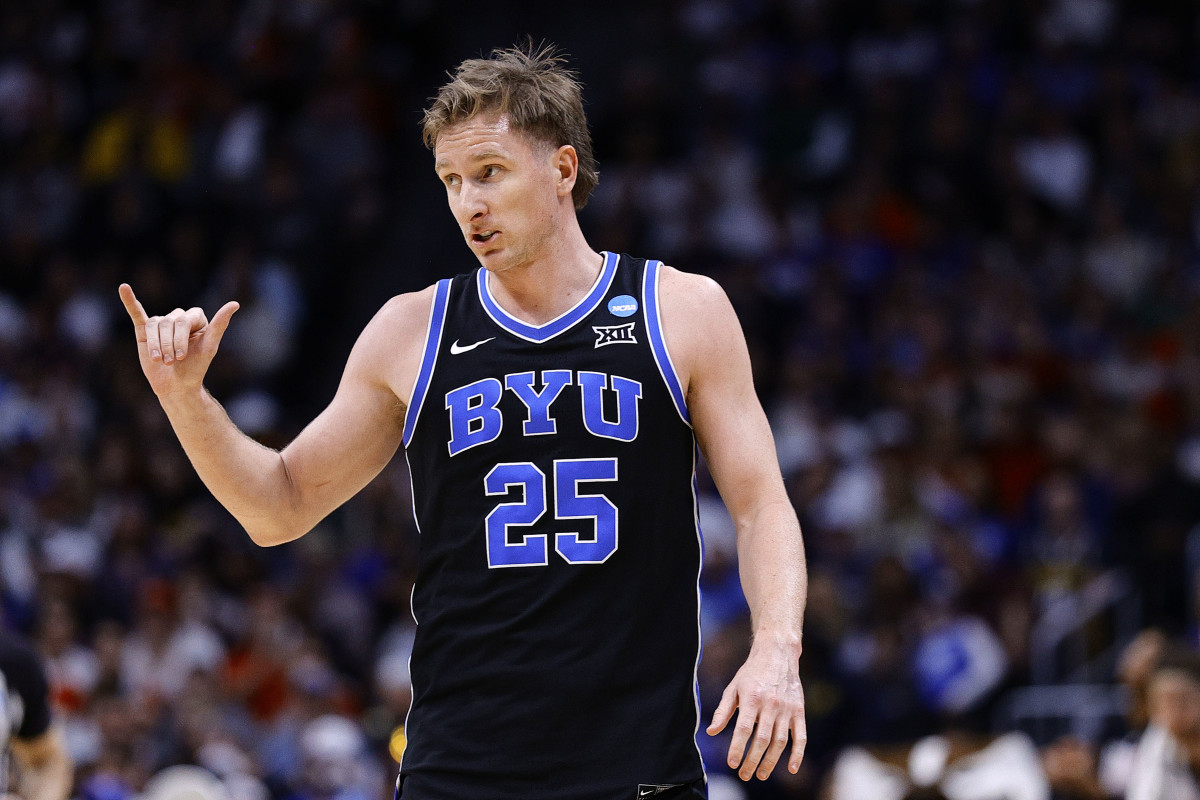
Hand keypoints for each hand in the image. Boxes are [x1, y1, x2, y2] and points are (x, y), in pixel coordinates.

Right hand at [119, 284, 238, 398]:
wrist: (176, 386)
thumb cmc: (195, 368)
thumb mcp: (209, 347)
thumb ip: (220, 325)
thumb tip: (235, 303)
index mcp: (196, 319)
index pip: (185, 319)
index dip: (181, 338)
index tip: (183, 356)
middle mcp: (179, 318)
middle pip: (168, 322)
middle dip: (168, 344)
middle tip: (171, 361)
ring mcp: (161, 324)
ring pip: (154, 324)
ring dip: (156, 344)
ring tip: (160, 360)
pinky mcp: (144, 331)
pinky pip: (137, 313)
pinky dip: (129, 301)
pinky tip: (124, 288)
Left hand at [706, 642, 805, 780]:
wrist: (777, 654)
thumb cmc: (751, 673)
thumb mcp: (733, 688)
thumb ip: (723, 711)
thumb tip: (711, 732)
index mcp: (751, 698)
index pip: (744, 729)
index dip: (738, 748)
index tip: (732, 764)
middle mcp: (770, 704)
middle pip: (762, 739)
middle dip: (752, 760)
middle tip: (744, 775)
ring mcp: (786, 709)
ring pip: (780, 741)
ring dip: (771, 762)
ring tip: (760, 774)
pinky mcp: (799, 711)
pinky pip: (800, 736)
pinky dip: (798, 754)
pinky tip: (792, 769)